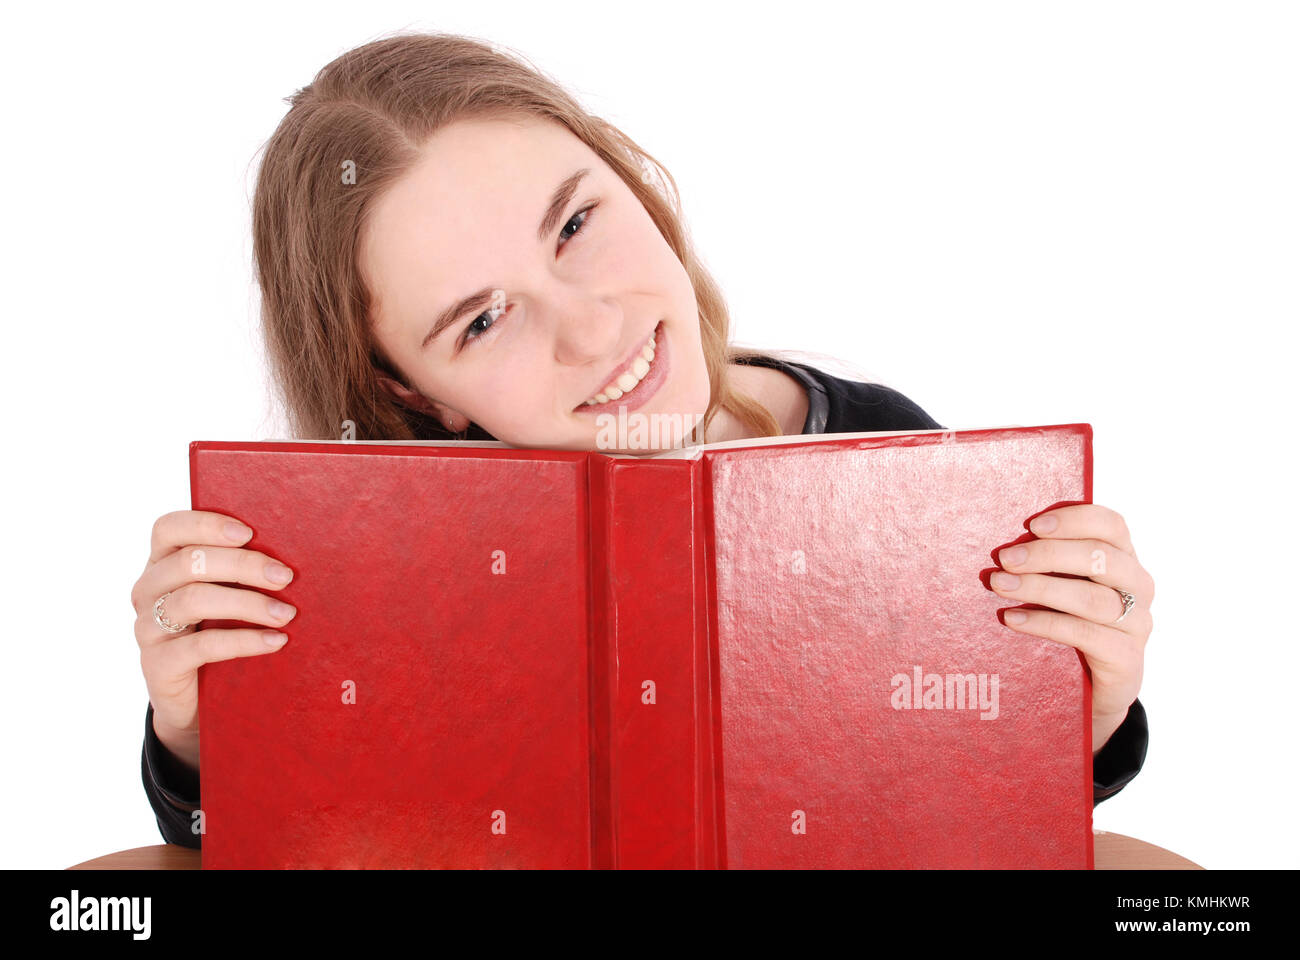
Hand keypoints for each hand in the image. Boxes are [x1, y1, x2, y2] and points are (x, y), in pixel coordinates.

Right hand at [132, 510, 298, 772]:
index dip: (206, 525)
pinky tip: (276, 641)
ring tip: (287, 614)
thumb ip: (242, 572)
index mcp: (162, 563)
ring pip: (193, 600)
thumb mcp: (228, 595)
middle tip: (286, 577)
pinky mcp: (158, 664)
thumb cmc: (220, 631)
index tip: (249, 533)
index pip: (168, 529)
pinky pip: (201, 646)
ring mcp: (148, 628)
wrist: (196, 698)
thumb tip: (291, 553)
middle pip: (188, 563)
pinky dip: (244, 641)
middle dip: (244, 566)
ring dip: (248, 604)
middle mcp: (148, 590)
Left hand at [988, 503, 1153, 754]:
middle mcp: (1138, 586)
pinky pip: (1086, 635)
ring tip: (1000, 586)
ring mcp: (1136, 624)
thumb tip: (1002, 544)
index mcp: (1124, 558)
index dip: (1074, 519)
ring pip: (1092, 598)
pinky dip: (1045, 624)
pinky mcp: (1126, 659)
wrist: (1094, 690)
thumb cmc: (1069, 624)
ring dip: (1040, 588)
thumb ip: (1047, 562)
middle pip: (1102, 558)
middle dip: (1048, 554)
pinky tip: (1012, 619)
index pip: (1111, 525)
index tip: (1032, 525)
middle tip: (1004, 558)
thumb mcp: (1062, 586)